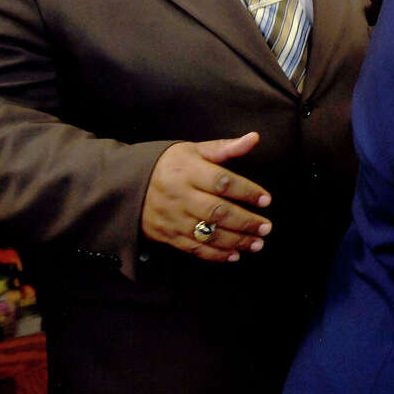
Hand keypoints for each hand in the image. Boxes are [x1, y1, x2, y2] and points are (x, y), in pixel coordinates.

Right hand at [141, 132, 272, 261]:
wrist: (128, 184)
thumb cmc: (170, 164)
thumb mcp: (194, 150)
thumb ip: (225, 148)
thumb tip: (254, 137)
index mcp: (188, 171)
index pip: (222, 182)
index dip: (246, 191)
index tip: (266, 200)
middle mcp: (180, 195)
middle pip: (217, 212)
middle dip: (245, 222)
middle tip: (266, 227)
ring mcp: (172, 217)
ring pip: (207, 233)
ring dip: (235, 241)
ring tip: (257, 243)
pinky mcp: (167, 234)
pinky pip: (193, 247)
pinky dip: (215, 254)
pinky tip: (234, 255)